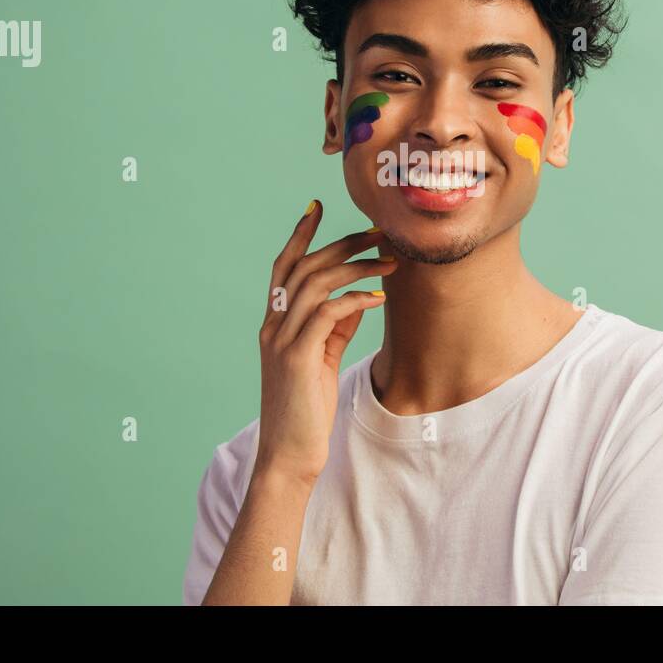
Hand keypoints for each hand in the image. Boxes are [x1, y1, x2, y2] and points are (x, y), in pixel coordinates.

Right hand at [254, 200, 396, 485]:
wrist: (289, 455)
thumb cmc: (307, 409)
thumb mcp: (322, 359)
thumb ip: (334, 326)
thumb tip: (357, 296)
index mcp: (275, 324)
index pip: (283, 267)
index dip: (299, 235)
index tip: (317, 207)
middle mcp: (273, 326)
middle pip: (304, 267)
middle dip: (342, 244)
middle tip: (378, 231)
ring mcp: (282, 341)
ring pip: (316, 284)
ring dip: (356, 267)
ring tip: (389, 261)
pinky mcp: (298, 359)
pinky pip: (327, 315)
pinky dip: (354, 299)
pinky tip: (378, 296)